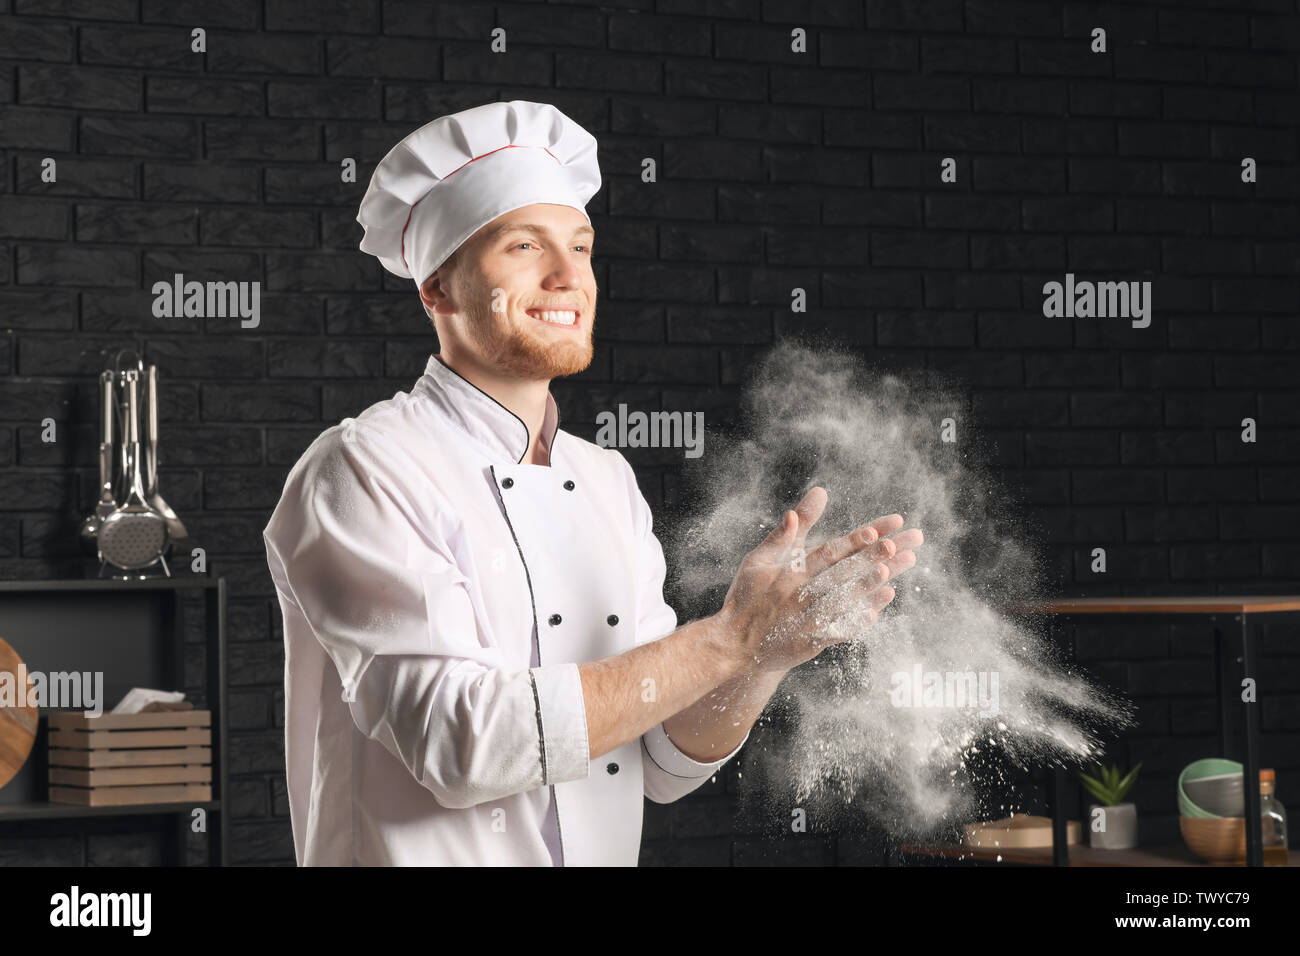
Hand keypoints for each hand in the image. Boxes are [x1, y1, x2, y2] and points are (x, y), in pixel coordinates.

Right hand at [712, 487, 923, 675]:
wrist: (733, 643)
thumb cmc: (748, 597)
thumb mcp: (759, 560)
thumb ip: (783, 534)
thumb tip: (800, 506)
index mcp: (791, 570)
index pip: (830, 550)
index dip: (856, 539)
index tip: (882, 528)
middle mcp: (801, 592)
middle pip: (846, 570)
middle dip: (879, 554)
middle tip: (910, 541)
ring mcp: (806, 618)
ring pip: (846, 598)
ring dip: (874, 582)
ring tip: (901, 565)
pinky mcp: (809, 641)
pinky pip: (837, 630)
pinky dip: (857, 620)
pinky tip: (878, 611)